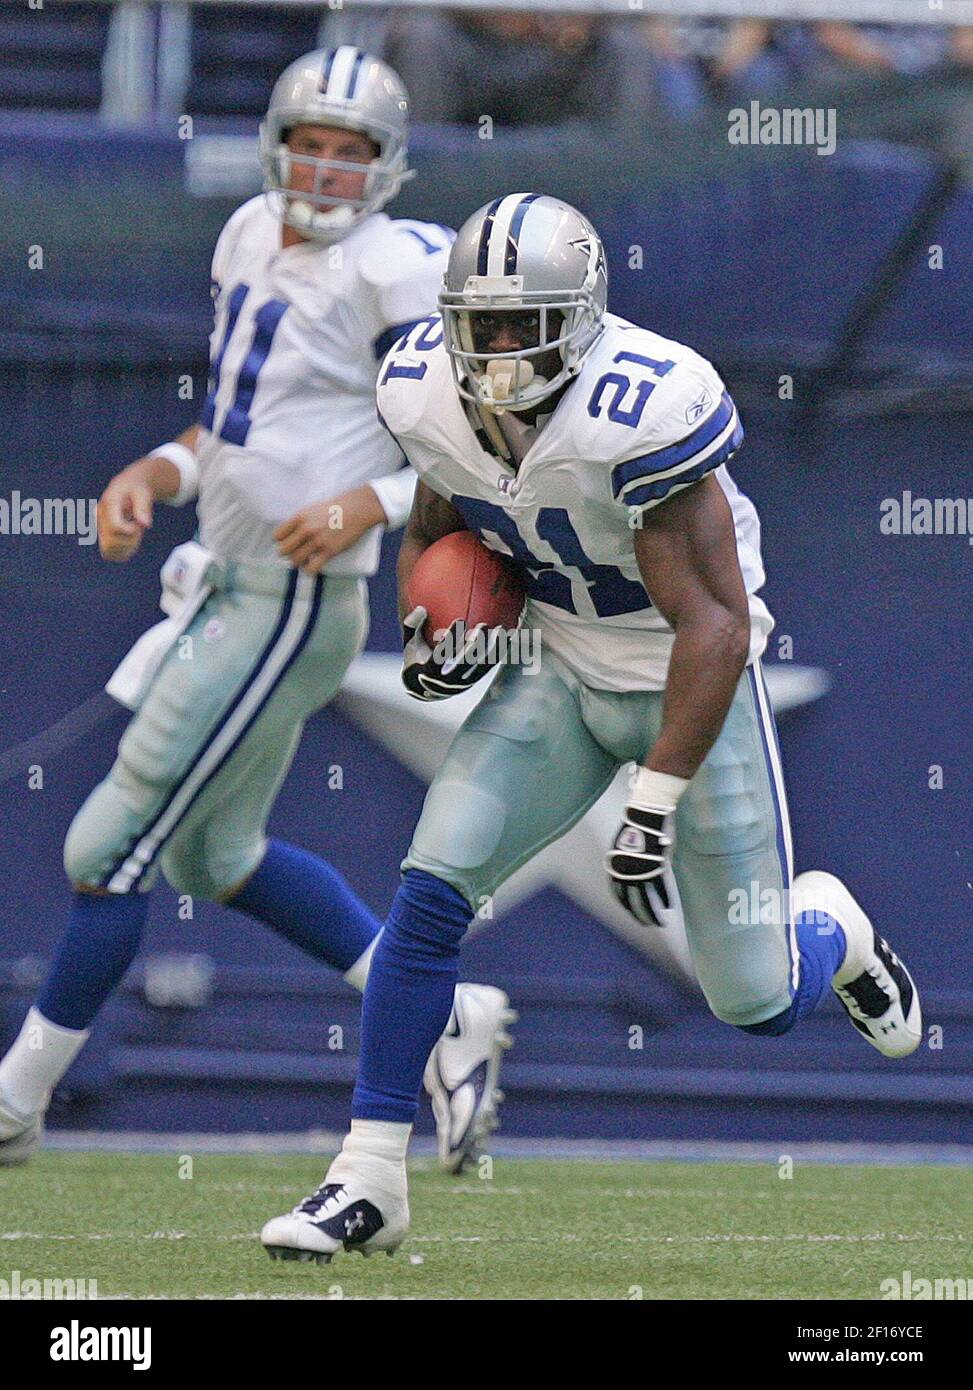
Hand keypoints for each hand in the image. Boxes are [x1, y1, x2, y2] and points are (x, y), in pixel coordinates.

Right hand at [97, 465, 154, 561]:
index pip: (116, 527)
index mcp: (109, 503)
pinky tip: (130, 540)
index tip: (138, 524)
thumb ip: (143, 508)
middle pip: (111, 543)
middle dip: (129, 540)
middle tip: (138, 528)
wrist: (128, 487)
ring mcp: (99, 527)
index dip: (130, 531)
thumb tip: (146, 525)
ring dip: (126, 547)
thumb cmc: (138, 490)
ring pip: (109, 551)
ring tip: (134, 533)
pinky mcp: (102, 535)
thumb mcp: (144, 494)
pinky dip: (122, 552)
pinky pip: (109, 554)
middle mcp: (99, 516)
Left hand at [275, 485, 385, 573]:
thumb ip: (299, 522)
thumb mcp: (312, 509)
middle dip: (288, 553)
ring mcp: (317, 541)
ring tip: (305, 559)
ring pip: (295, 561)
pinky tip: (313, 565)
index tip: (288, 543)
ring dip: (299, 562)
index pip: (277, 537)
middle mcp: (306, 529)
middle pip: (283, 551)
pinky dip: (309, 570)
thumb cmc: (335, 508)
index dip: (281, 541)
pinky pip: (311, 568)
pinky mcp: (329, 551)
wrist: (357, 509)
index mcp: (299, 517)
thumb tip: (290, 536)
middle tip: (296, 552)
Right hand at [401, 606, 500, 700]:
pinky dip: (499, 653)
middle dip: (476, 645)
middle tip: (483, 625)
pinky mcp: (473, 681)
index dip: (451, 639)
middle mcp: (447, 682)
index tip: (460, 620)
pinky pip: (488, 667)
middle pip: (465, 663)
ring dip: (492, 649)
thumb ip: (411, 626)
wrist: (423, 689)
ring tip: (501, 629)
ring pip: (480, 667)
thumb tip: (421, 607)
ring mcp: (462, 683)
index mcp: (429, 672)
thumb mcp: (409, 644)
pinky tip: (509, 636)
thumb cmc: (415, 659)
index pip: (442, 655)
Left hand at [606, 802, 674, 927]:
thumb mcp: (625, 847)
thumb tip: (633, 871)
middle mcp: (625, 872)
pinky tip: (669, 908)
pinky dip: (665, 899)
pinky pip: (660, 889)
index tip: (631, 912)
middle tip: (645, 924)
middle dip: (639, 914)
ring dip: (652, 914)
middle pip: (631, 900)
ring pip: (645, 899)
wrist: (643, 815)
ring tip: (658, 923)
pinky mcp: (655, 868)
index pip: (618, 893)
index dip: (625, 905)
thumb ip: (627, 862)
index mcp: (615, 867)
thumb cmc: (635, 827)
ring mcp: (640, 871)